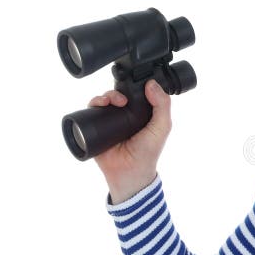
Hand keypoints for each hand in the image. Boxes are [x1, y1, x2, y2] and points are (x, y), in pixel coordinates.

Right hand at [87, 79, 172, 203]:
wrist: (128, 171)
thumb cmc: (148, 151)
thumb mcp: (162, 127)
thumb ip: (163, 105)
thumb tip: (152, 84)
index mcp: (143, 113)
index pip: (138, 93)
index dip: (136, 86)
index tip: (135, 83)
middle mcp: (126, 115)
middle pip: (119, 94)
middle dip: (117, 91)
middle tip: (121, 100)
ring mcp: (111, 120)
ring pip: (105, 100)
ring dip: (105, 96)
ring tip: (109, 103)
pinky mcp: (97, 126)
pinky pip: (92, 110)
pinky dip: (93, 103)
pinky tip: (98, 105)